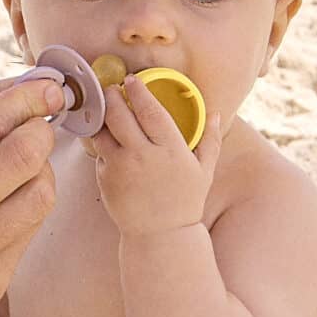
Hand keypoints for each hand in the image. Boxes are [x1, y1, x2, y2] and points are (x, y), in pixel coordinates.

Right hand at [0, 74, 66, 316]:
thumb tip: (22, 82)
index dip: (29, 98)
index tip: (48, 88)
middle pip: (25, 158)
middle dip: (39, 132)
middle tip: (34, 127)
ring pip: (39, 199)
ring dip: (37, 173)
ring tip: (14, 171)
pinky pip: (26, 238)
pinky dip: (20, 213)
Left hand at [85, 76, 221, 237]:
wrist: (160, 236)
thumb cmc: (185, 202)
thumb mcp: (204, 171)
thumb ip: (210, 140)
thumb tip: (217, 114)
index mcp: (170, 150)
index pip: (150, 110)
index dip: (139, 90)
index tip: (132, 79)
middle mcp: (143, 156)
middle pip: (119, 114)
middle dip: (113, 95)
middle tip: (113, 88)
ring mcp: (121, 168)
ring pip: (103, 131)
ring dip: (102, 117)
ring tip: (107, 110)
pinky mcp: (105, 179)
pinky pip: (99, 153)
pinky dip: (102, 144)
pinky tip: (109, 140)